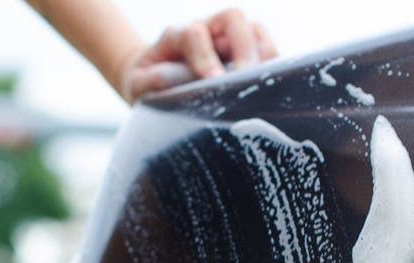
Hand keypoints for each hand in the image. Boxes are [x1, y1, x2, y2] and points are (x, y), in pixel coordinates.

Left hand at [122, 8, 277, 102]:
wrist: (156, 86)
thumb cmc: (148, 87)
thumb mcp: (138, 86)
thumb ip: (151, 81)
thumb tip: (173, 83)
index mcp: (179, 35)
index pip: (195, 33)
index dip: (205, 56)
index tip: (212, 82)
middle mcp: (209, 30)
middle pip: (234, 19)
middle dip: (243, 50)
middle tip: (245, 83)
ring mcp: (231, 42)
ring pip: (257, 33)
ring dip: (264, 58)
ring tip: (263, 88)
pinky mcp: (248, 57)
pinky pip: (269, 54)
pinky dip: (274, 70)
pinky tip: (271, 92)